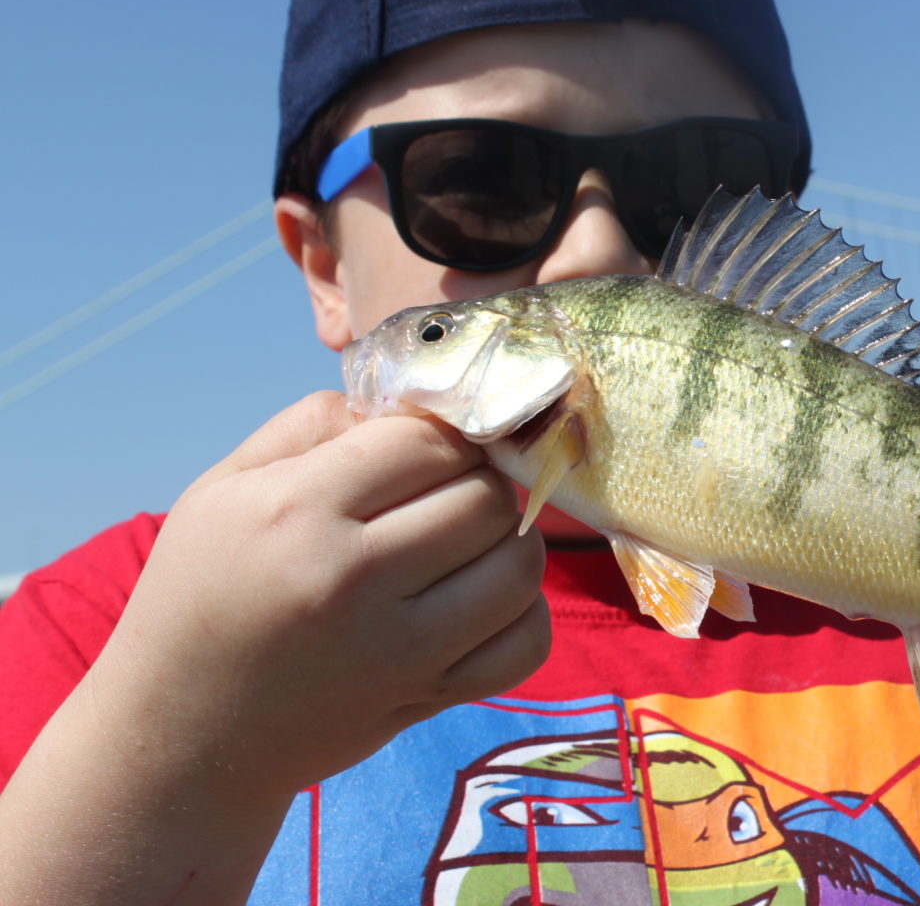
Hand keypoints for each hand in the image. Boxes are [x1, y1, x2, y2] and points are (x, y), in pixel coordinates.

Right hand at [91, 390, 551, 803]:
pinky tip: (486, 598)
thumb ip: (314, 424)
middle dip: (482, 479)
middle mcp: (353, 579)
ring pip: (519, 566)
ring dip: (512, 540)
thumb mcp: (226, 487)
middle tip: (456, 487)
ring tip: (475, 537)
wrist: (181, 731)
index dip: (443, 430)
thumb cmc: (202, 592)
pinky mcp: (425, 698)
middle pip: (484, 498)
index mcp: (298, 511)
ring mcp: (398, 649)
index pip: (427, 441)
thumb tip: (408, 402)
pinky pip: (525, 646)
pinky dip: (524, 614)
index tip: (430, 443)